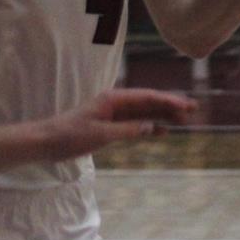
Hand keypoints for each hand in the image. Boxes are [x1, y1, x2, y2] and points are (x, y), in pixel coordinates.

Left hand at [41, 88, 197, 158]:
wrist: (46, 141)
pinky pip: (135, 123)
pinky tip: (162, 130)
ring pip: (144, 112)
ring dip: (163, 115)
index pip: (147, 98)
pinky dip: (149, 126)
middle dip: (171, 105)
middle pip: (149, 102)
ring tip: (183, 119)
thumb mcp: (100, 135)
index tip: (186, 106)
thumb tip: (153, 126)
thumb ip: (128, 130)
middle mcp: (115, 103)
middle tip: (193, 109)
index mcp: (113, 99)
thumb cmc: (69, 136)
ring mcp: (113, 114)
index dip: (169, 101)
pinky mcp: (109, 125)